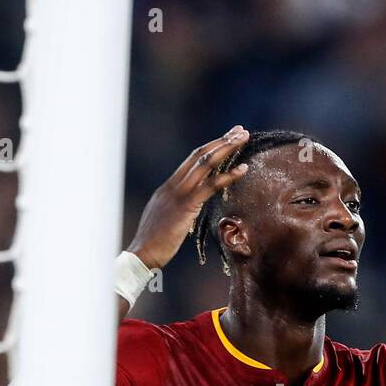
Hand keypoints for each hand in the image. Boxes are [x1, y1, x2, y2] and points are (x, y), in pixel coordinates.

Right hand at [126, 126, 250, 270]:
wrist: (141, 254)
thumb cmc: (153, 244)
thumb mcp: (164, 220)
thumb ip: (175, 208)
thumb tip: (188, 207)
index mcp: (168, 188)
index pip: (191, 160)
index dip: (210, 147)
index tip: (226, 138)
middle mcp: (173, 185)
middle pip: (199, 155)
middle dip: (221, 141)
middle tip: (239, 130)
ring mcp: (178, 194)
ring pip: (205, 163)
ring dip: (226, 148)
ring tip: (243, 138)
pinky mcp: (185, 206)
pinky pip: (210, 186)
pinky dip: (228, 175)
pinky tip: (243, 168)